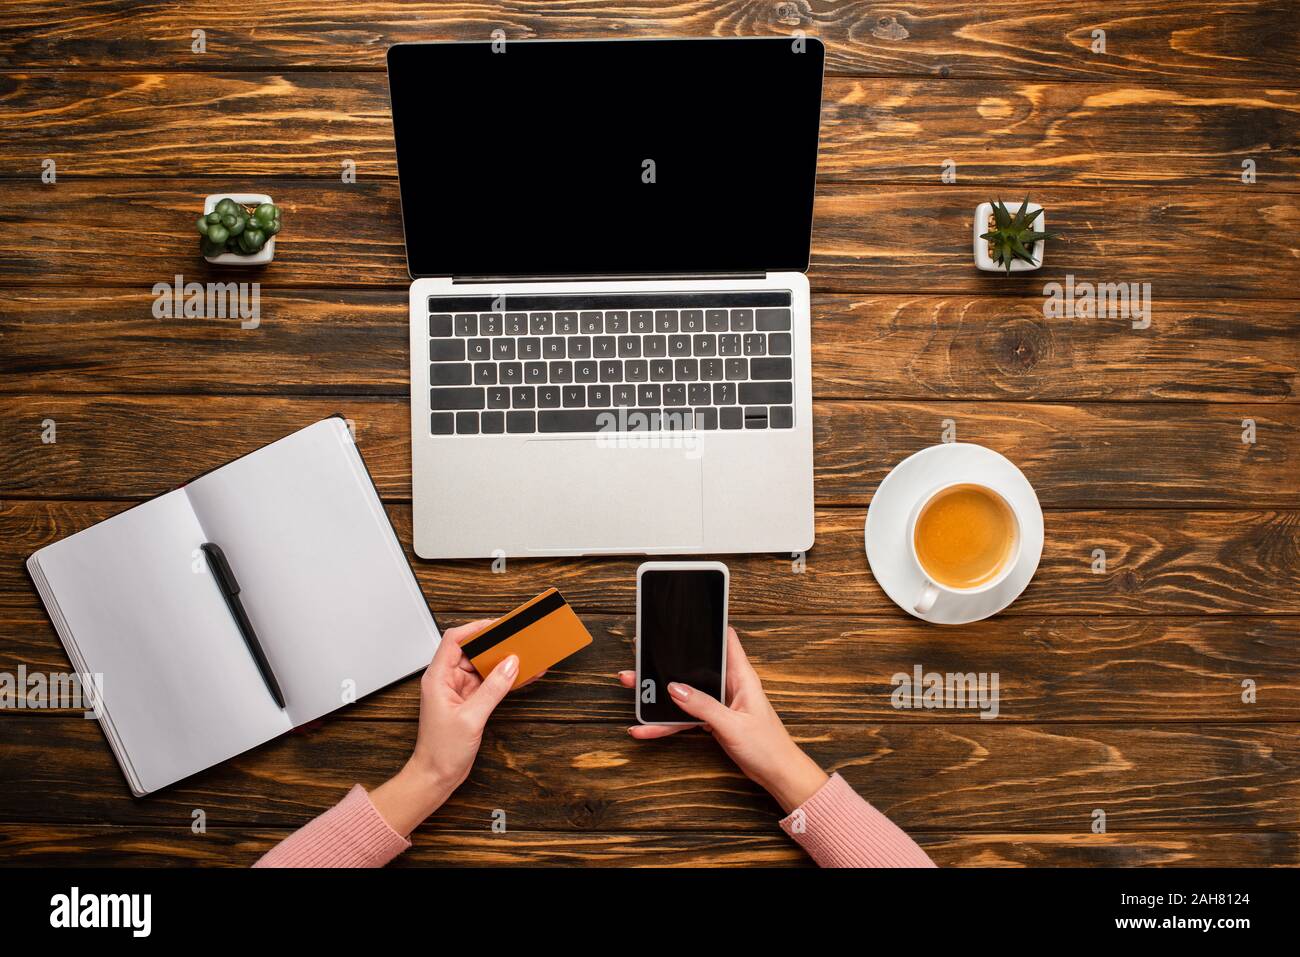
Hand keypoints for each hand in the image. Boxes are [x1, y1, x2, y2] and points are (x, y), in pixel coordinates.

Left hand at [370, 620, 531, 834]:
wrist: (435, 777)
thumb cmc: (441, 751)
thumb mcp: (471, 718)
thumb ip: (493, 689)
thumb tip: (511, 664)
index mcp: (437, 678)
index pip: (454, 640)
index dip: (476, 628)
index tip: (498, 625)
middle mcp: (447, 680)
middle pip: (472, 651)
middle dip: (495, 644)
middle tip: (517, 638)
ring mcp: (458, 691)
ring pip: (483, 666)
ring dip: (503, 662)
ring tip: (525, 655)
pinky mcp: (469, 702)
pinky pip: (489, 683)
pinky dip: (504, 679)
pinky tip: (523, 677)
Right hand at [618, 627, 828, 813]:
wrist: (777, 774)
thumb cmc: (768, 746)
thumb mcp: (733, 725)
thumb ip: (704, 706)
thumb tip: (675, 688)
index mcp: (742, 676)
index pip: (725, 639)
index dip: (707, 626)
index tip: (682, 619)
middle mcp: (730, 685)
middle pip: (695, 666)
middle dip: (668, 662)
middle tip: (642, 655)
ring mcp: (720, 702)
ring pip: (685, 691)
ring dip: (660, 693)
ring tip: (634, 688)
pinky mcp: (713, 718)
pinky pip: (685, 715)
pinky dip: (666, 722)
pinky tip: (647, 728)